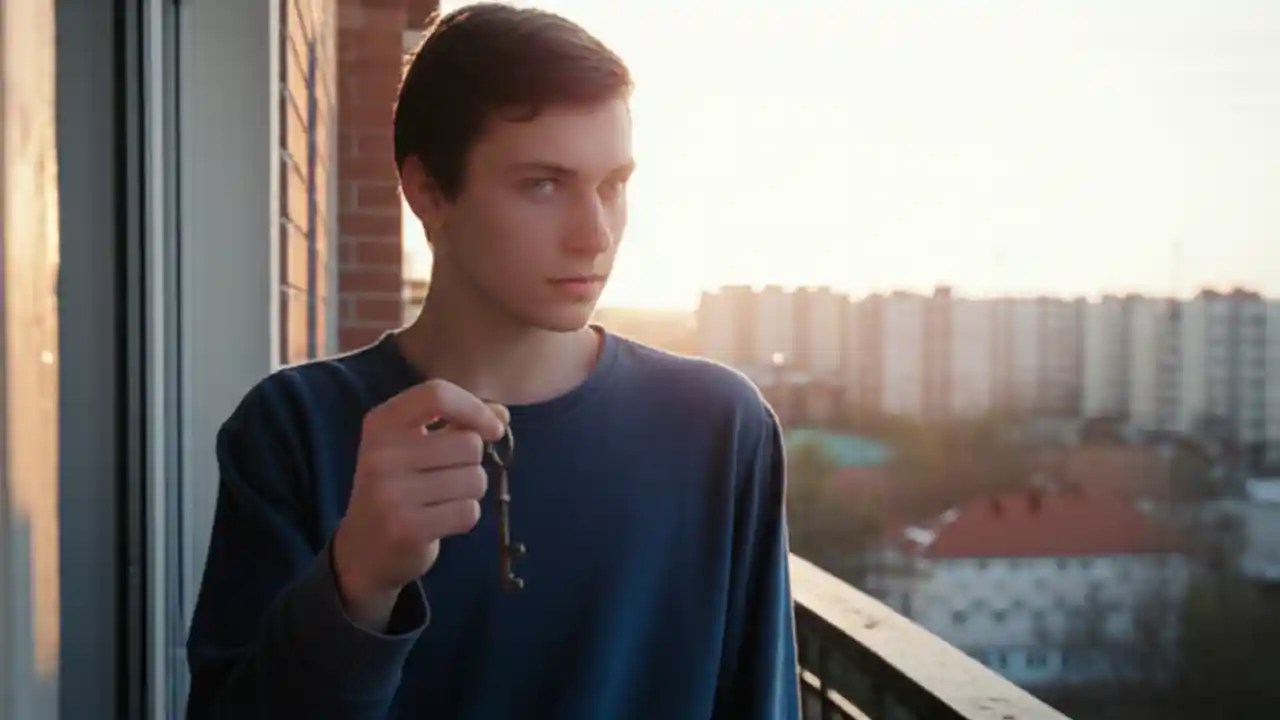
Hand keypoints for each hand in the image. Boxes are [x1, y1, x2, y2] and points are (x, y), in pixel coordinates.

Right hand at [332, 379, 508, 631]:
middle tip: (447, 478)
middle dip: (472, 462)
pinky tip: (440, 520)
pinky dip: (464, 517)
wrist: (363, 550)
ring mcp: (390, 492)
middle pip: (468, 443)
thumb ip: (458, 424)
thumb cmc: (399, 488)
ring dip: (469, 492)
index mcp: (381, 423)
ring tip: (441, 500)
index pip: (437, 394)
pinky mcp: (406, 528)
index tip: (493, 429)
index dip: (475, 409)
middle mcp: (380, 453)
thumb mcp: (416, 446)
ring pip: (474, 479)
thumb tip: (502, 414)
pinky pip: (468, 512)